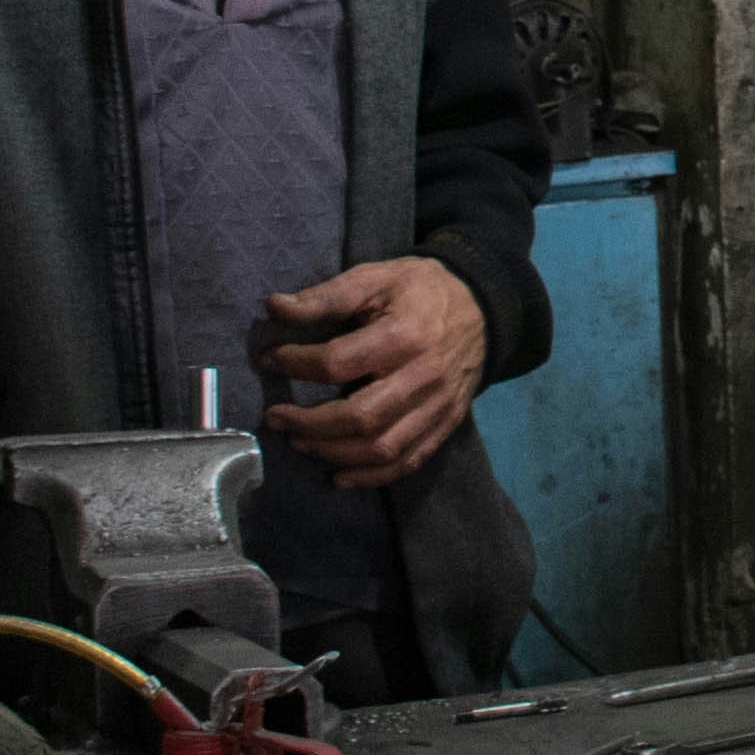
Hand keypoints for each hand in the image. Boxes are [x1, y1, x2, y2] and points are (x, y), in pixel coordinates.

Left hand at [260, 254, 490, 490]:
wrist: (484, 307)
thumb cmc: (420, 290)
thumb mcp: (375, 278)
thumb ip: (326, 297)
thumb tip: (274, 308)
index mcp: (405, 334)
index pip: (339, 362)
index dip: (296, 364)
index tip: (270, 359)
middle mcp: (425, 377)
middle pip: (360, 417)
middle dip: (308, 423)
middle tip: (275, 417)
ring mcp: (439, 406)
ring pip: (382, 448)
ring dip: (332, 453)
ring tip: (299, 442)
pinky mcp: (446, 424)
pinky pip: (408, 462)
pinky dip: (370, 477)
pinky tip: (339, 476)